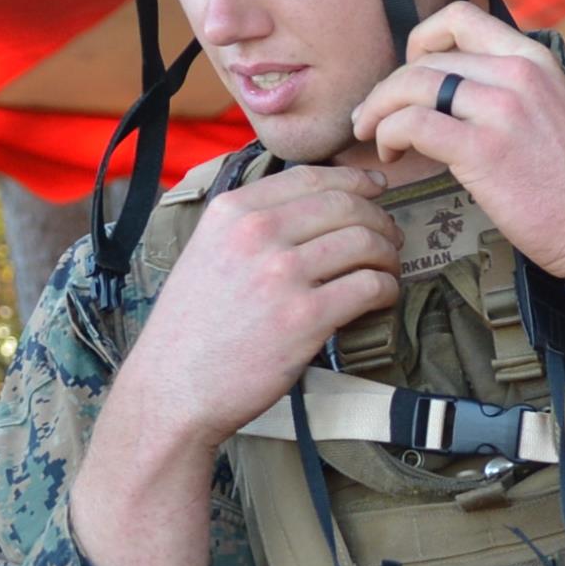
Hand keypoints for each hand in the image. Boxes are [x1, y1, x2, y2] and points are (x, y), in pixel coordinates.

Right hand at [115, 166, 399, 455]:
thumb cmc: (192, 329)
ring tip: (387, 271)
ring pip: (365, 242)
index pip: (312, 177)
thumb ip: (248, 225)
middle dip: (380, 219)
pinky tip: (382, 298)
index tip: (377, 187)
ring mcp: (282, 274)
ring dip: (388, 255)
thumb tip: (308, 208)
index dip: (355, 179)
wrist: (173, 388)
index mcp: (232, 211)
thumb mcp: (206, 252)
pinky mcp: (305, 317)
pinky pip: (369, 286)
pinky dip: (387, 289)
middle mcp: (257, 233)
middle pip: (347, 205)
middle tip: (391, 239)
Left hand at [351, 1, 564, 278]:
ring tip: (376, 136)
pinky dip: (390, 136)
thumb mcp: (552, 110)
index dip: (422, 39)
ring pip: (412, 85)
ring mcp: (500, 110)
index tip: (411, 69)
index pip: (461, 17)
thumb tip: (455, 92)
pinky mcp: (482, 150)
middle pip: (427, 56)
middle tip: (377, 116)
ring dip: (380, 109)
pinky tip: (392, 155)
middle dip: (390, 86)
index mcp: (534, 59)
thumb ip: (509, 90)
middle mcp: (517, 74)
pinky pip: (413, 124)